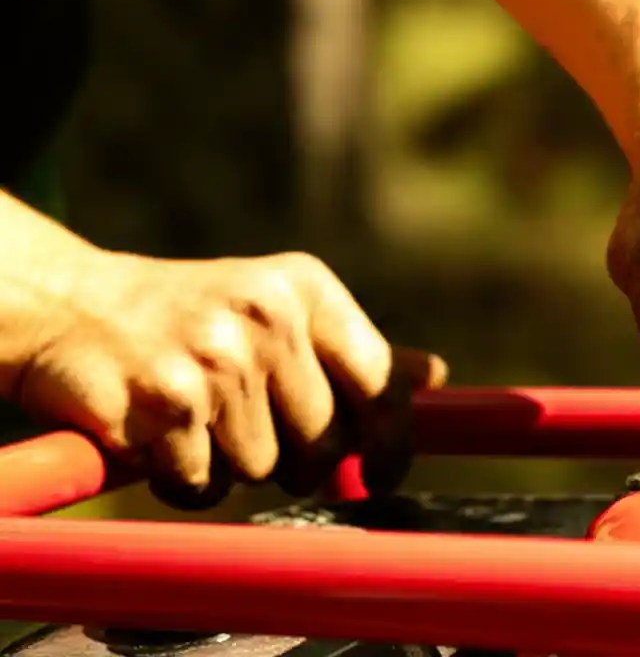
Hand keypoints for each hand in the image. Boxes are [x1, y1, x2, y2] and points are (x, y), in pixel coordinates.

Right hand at [13, 249, 446, 507]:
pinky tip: (162, 440)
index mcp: (305, 289)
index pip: (382, 384)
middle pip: (326, 442)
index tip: (381, 475)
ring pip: (263, 469)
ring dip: (231, 467)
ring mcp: (216, 356)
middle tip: (254, 433)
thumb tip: (433, 376)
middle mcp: (267, 315)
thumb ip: (352, 349)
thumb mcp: (277, 309)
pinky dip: (184, 480)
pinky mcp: (165, 400)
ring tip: (198, 422)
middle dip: (297, 460)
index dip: (391, 444)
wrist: (71, 306)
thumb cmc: (191, 316)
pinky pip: (203, 484)